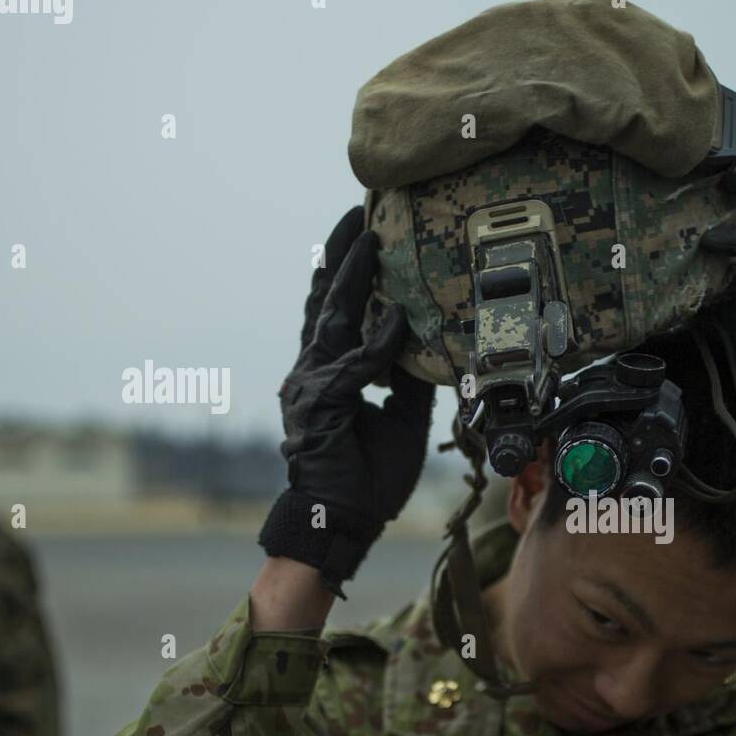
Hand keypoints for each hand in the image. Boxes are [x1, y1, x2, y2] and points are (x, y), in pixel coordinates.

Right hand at [258, 206, 435, 595]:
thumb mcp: (402, 420)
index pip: (338, 315)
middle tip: (356, 213)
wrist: (344, 522)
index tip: (363, 237)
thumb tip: (424, 343)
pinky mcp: (320, 405)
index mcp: (329, 375)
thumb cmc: (368, 477)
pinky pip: (356, 367)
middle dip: (343, 257)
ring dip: (353, 278)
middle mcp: (313, 372)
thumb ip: (408, 380)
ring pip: (334, 320)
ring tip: (367, 237)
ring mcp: (311, 386)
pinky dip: (379, 344)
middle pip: (328, 302)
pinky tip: (398, 320)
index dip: (349, 276)